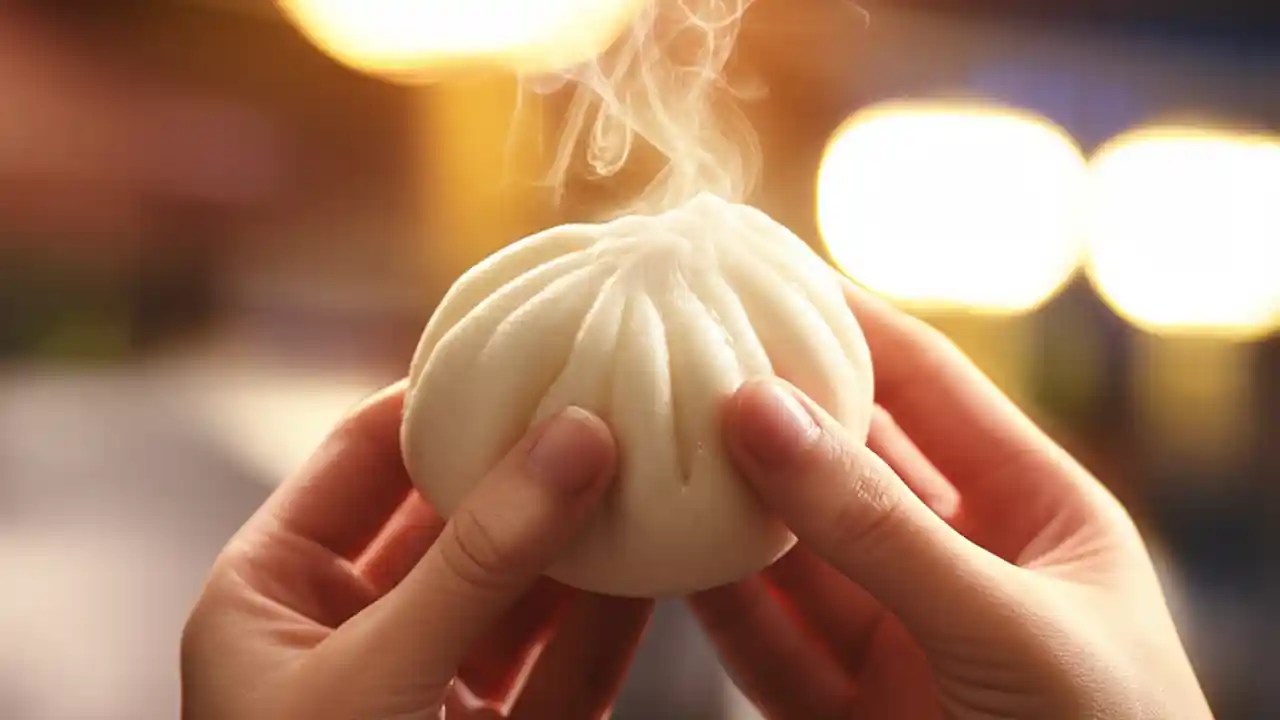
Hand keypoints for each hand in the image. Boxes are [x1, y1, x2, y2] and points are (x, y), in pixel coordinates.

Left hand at [182, 383, 651, 718]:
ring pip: (519, 592)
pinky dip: (612, 619)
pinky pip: (561, 667)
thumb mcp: (377, 676)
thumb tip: (573, 436)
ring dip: (583, 539)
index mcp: (271, 597)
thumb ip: (480, 560)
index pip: (361, 459)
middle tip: (610, 399)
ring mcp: (428, 691)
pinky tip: (663, 567)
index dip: (441, 397)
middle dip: (531, 466)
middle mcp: (350, 634)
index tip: (526, 345)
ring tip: (653, 468)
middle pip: (455, 520)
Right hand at [691, 284, 1213, 718]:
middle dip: (763, 409)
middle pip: (842, 462)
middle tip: (673, 346)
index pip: (924, 383)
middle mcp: (956, 563)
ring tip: (642, 435)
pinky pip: (764, 639)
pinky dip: (710, 595)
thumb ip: (879, 527)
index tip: (757, 263)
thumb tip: (762, 409)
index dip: (844, 319)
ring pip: (789, 551)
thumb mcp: (1004, 624)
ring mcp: (895, 639)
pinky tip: (656, 548)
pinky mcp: (840, 711)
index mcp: (1032, 511)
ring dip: (721, 501)